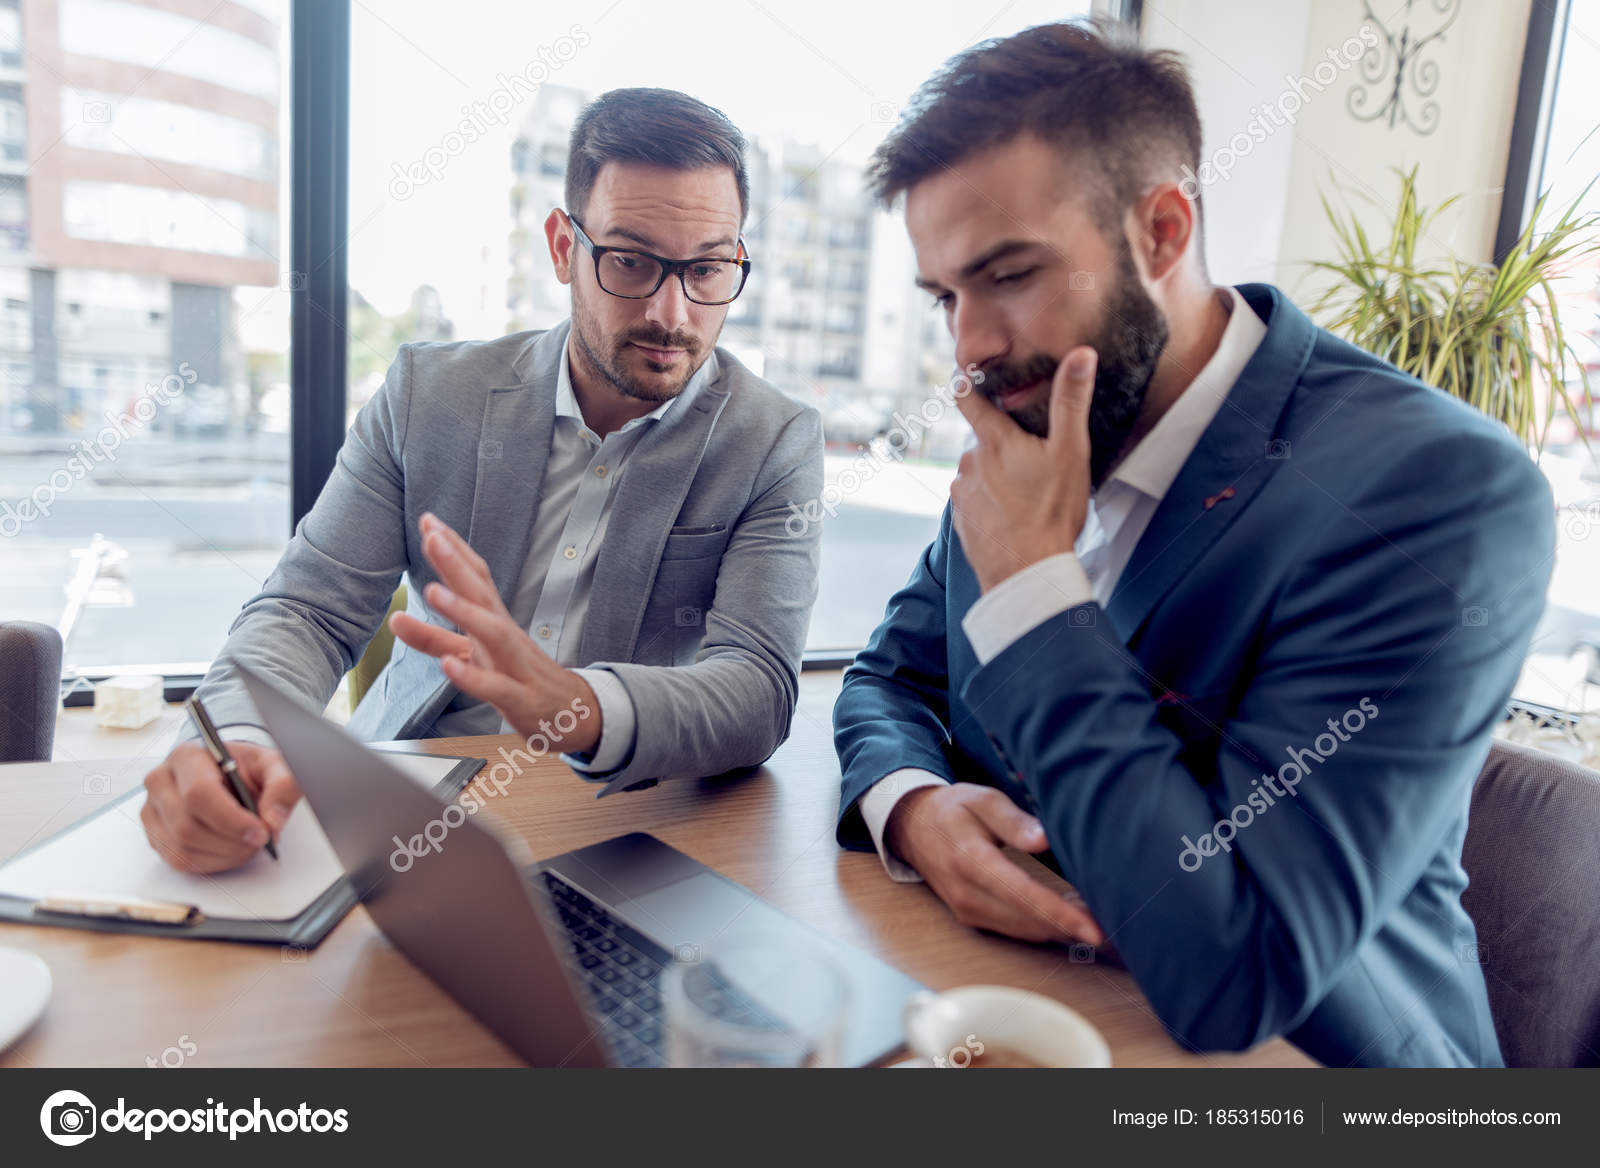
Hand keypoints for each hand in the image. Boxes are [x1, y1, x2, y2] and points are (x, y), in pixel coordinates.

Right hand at [142, 741, 299, 872]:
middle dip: (231, 841)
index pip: (198, 793)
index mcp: (187, 756)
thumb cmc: (247, 769)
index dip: (231, 819)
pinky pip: (180, 860)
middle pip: (187, 826)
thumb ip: (282, 785)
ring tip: (249, 844)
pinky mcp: (155, 835)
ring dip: (225, 854)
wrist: (231, 776)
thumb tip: (273, 819)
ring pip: (183, 848)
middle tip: (261, 840)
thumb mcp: (273, 765)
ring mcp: (153, 810)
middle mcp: (161, 781)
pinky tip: (232, 850)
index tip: (261, 832)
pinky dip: (213, 862)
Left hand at [390, 513, 602, 752]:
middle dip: (457, 564)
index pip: (476, 577)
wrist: (572, 712)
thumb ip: (434, 639)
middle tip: (432, 535)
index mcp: (495, 620)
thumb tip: (396, 617)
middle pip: (483, 594)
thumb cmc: (518, 676)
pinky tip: (447, 667)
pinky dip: (471, 676)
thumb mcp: (474, 655)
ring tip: (433, 591)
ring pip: (493, 633)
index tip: (429, 520)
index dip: (454, 549)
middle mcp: (506, 635)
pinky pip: (495, 687)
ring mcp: (515, 665)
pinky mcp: (520, 699)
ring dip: (464, 611)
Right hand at [885, 783, 1103, 945]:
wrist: (913, 827)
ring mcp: (968, 910)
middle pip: (1027, 921)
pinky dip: (1043, 927)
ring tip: (1095, 918)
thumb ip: (1013, 821)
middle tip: (1111, 921)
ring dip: (1060, 929)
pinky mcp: (972, 917)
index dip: (1059, 913)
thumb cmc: (952, 810)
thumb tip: (1044, 840)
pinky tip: (1067, 916)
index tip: (1091, 926)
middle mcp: (967, 894)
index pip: (1021, 894)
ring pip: (1024, 931)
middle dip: (1070, 926)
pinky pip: (1014, 930)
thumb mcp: (982, 800)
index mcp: (970, 860)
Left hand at [951, 346, 1097, 592]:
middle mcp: (970, 462)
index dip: (967, 386)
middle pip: (984, 442)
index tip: (963, 376)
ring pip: (979, 473)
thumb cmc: (1052, 510)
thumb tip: (1080, 354)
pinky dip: (991, 505)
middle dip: (1003, 447)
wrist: (1027, 571)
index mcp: (994, 441)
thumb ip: (1071, 401)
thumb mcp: (1070, 451)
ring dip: (997, 478)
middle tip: (1033, 466)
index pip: (970, 400)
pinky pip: (975, 502)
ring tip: (1027, 498)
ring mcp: (962, 493)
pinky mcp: (961, 520)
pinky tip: (1013, 517)